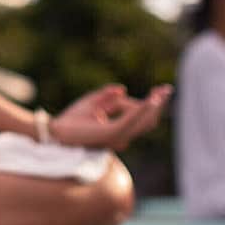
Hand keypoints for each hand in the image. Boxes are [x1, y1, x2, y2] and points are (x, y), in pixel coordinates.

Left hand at [49, 84, 171, 150]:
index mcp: (117, 129)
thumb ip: (107, 96)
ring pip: (143, 120)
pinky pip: (131, 119)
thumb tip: (123, 89)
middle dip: (158, 104)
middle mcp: (121, 135)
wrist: (56, 131)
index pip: (140, 115)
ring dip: (153, 105)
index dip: (152, 102)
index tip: (162, 89)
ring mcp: (118, 135)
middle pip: (147, 120)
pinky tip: (150, 100)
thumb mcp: (92, 102)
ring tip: (161, 92)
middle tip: (167, 89)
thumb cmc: (71, 119)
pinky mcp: (112, 133)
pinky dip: (142, 109)